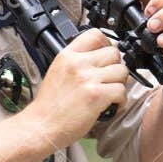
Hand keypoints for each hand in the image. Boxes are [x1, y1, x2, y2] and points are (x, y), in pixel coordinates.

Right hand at [27, 27, 127, 148]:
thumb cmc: (48, 107)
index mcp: (67, 56)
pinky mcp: (96, 95)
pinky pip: (121, 90)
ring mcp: (87, 79)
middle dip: (116, 67)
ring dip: (120, 84)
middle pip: (114, 52)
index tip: (106, 57)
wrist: (41, 127)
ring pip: (121, 71)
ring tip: (110, 93)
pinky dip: (120, 100)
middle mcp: (78, 64)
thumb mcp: (57, 73)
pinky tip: (111, 105)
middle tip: (110, 79)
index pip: (96, 34)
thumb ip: (76, 63)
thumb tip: (97, 60)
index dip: (107, 45)